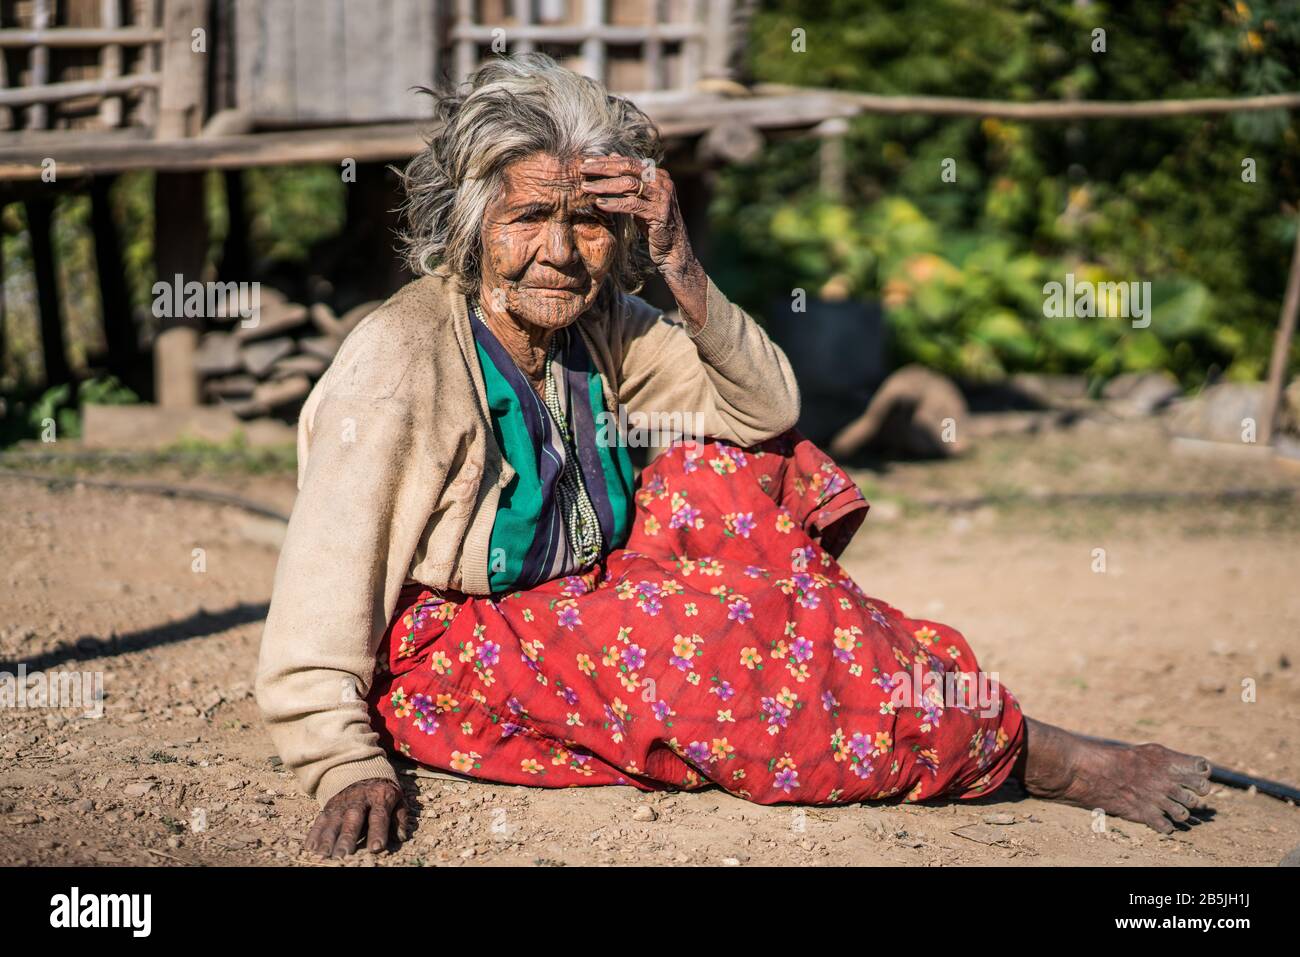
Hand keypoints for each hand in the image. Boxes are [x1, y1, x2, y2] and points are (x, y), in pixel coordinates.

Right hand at [305, 778, 409, 858]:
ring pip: (334, 821)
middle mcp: (359, 799)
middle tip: (343, 855)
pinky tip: (311, 847)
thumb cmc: (383, 793)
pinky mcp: (329, 806)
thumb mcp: (397, 800)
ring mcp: (342, 803)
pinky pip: (320, 820)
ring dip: (327, 838)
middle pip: (353, 819)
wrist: (363, 771)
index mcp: (380, 797)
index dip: (378, 831)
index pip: (379, 815)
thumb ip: (400, 818)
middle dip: (347, 837)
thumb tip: (401, 836)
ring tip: (324, 854)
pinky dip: (314, 833)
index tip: (376, 848)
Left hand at [580, 154, 706, 325]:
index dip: (607, 161)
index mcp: (658, 175)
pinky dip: (614, 203)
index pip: (629, 162)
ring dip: (604, 185)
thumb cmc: (654, 226)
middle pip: (629, 168)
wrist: (673, 251)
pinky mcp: (659, 213)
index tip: (586, 162)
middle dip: (603, 168)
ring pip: (629, 184)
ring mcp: (663, 197)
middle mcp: (663, 182)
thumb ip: (629, 180)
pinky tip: (599, 204)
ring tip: (586, 188)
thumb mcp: (640, 200)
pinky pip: (632, 205)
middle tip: (582, 169)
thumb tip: (613, 156)